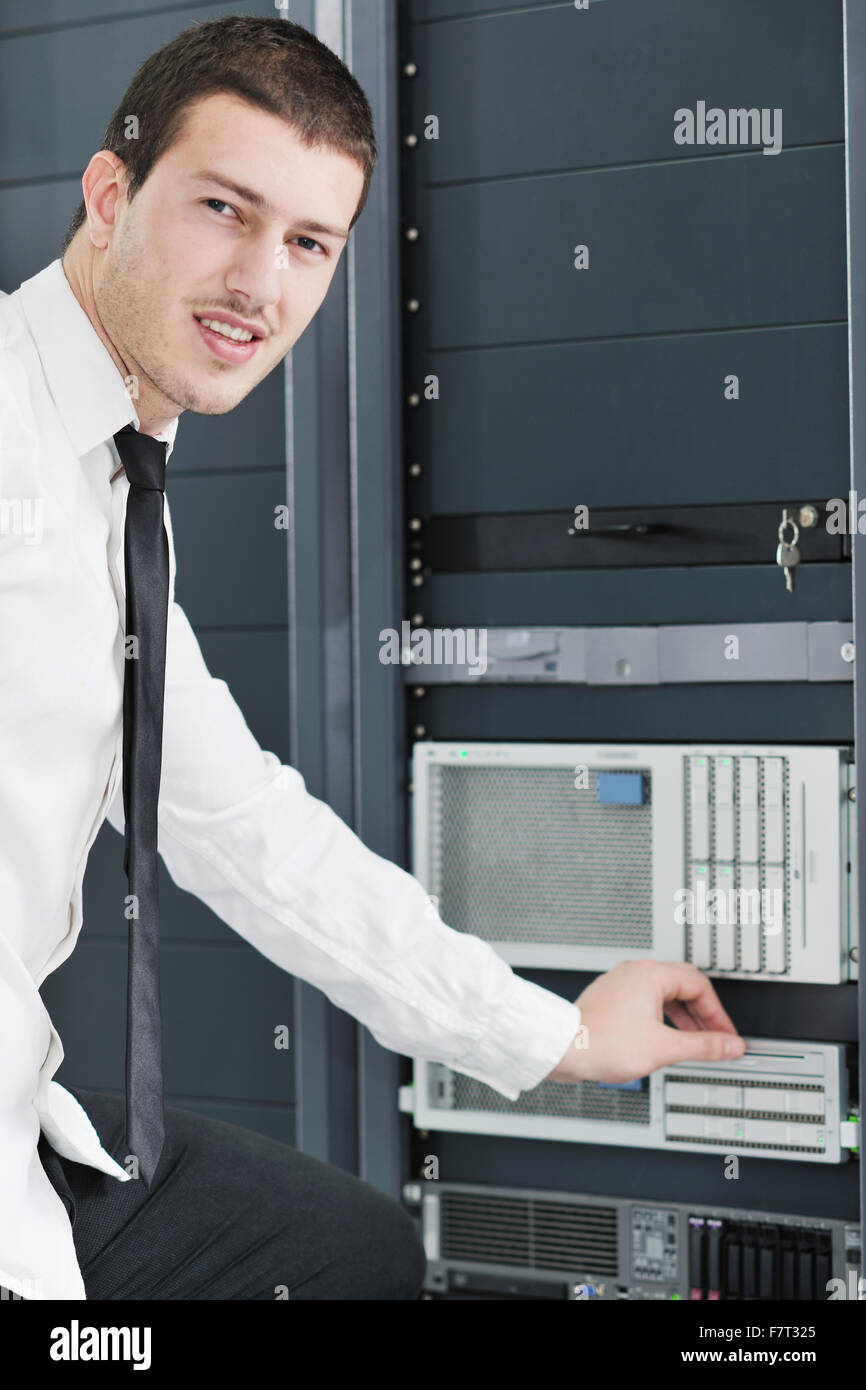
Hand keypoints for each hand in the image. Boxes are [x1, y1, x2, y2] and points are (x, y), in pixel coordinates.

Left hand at [545, 960, 745, 1083]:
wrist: (563, 1048)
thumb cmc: (602, 1042)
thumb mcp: (664, 1048)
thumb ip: (703, 1046)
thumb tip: (729, 1045)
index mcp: (651, 975)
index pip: (700, 986)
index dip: (718, 1013)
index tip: (725, 1035)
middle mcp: (635, 972)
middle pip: (683, 985)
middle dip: (702, 1013)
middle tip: (714, 1037)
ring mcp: (621, 984)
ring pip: (664, 994)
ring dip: (683, 1017)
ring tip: (693, 1041)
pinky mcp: (611, 998)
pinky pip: (647, 1001)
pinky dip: (662, 1018)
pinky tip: (664, 1037)